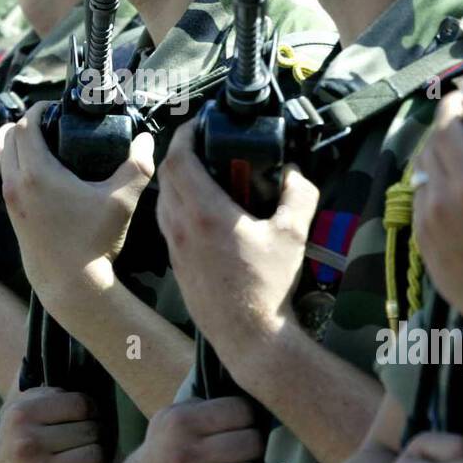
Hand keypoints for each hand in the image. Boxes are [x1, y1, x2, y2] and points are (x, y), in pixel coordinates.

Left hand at [0, 101, 154, 298]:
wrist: (69, 285)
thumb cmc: (93, 243)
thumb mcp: (121, 202)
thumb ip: (138, 167)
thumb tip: (148, 140)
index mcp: (37, 173)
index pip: (25, 125)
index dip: (39, 110)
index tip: (55, 106)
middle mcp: (17, 184)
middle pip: (11, 137)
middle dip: (28, 123)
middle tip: (53, 121)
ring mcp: (11, 201)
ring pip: (7, 157)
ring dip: (20, 144)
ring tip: (47, 142)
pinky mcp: (11, 215)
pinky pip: (8, 176)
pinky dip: (18, 164)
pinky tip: (42, 171)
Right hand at [0, 387, 106, 462]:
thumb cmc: (14, 442)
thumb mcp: (20, 411)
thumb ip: (50, 395)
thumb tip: (85, 398)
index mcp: (22, 414)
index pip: (80, 404)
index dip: (92, 411)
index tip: (90, 419)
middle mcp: (27, 442)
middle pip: (91, 431)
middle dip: (98, 437)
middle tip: (92, 442)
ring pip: (95, 457)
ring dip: (99, 461)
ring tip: (91, 461)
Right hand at [113, 397, 262, 462]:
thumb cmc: (165, 451)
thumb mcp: (172, 418)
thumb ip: (205, 405)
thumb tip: (249, 399)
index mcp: (178, 422)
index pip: (240, 411)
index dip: (247, 419)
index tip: (241, 427)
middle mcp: (178, 454)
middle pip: (250, 444)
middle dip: (253, 449)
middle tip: (245, 453)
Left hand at [156, 123, 318, 359]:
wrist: (248, 337)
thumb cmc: (270, 286)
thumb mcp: (293, 235)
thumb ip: (298, 195)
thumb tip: (295, 172)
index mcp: (205, 213)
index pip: (178, 159)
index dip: (184, 134)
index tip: (197, 124)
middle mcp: (181, 227)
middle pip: (167, 175)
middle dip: (181, 153)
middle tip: (204, 146)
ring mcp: (174, 247)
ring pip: (163, 200)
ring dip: (177, 181)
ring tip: (205, 176)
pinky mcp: (175, 264)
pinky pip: (167, 223)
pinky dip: (178, 206)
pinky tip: (205, 213)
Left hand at [412, 91, 462, 323]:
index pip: (446, 127)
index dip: (453, 105)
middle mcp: (440, 197)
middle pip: (429, 145)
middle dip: (445, 128)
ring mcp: (425, 218)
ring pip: (419, 171)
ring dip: (434, 156)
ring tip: (457, 153)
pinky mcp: (420, 237)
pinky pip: (418, 198)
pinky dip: (430, 185)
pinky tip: (450, 187)